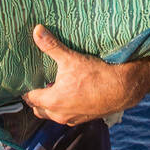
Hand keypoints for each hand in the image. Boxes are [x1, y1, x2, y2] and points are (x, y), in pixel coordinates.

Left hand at [21, 25, 149, 125]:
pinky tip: (71, 94)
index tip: (26, 79)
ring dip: (51, 105)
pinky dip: (64, 108)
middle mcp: (60, 114)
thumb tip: (37, 30)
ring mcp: (72, 119)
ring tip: (54, 88)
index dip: (27, 88)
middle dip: (37, 98)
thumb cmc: (96, 75)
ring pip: (53, 115)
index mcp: (52, 101)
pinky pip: (67, 116)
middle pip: (38, 109)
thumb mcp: (71, 58)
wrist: (122, 88)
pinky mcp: (84, 119)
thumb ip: (51, 45)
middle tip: (39, 83)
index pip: (30, 98)